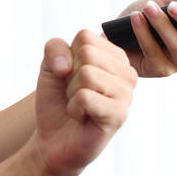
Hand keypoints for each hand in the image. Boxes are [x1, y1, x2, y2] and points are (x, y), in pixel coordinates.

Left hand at [32, 30, 136, 175]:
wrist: (54, 138)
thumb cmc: (58, 100)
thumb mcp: (50, 66)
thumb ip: (55, 47)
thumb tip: (67, 65)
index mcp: (114, 56)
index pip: (85, 37)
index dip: (67, 57)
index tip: (71, 75)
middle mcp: (126, 72)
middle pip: (87, 53)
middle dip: (69, 75)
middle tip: (74, 93)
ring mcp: (126, 94)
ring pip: (87, 74)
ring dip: (71, 93)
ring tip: (79, 105)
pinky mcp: (119, 115)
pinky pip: (85, 97)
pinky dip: (73, 108)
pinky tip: (82, 117)